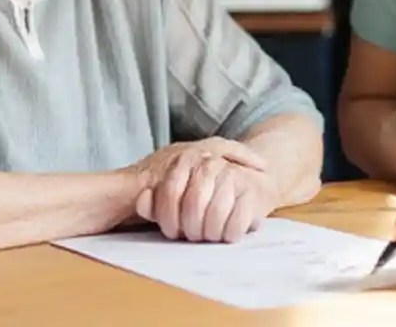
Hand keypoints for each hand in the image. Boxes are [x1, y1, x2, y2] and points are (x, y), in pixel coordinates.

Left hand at [133, 151, 278, 242]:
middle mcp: (211, 164)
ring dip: (211, 232)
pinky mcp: (253, 192)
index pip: (170, 190)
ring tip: (209, 236)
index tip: (172, 231)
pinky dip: (230, 233)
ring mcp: (233, 176)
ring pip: (215, 213)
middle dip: (191, 227)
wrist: (253, 181)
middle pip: (193, 204)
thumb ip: (155, 199)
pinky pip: (237, 220)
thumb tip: (142, 199)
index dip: (168, 217)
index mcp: (188, 159)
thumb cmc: (209, 193)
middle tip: (192, 236)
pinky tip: (227, 235)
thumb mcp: (179, 193)